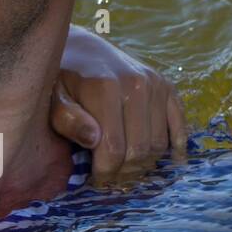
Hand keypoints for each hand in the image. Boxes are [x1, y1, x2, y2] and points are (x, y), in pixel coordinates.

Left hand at [50, 25, 187, 183]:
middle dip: (125, 174)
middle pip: (139, 150)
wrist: (81, 49)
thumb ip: (67, 118)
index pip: (113, 149)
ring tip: (126, 171)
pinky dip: (176, 148)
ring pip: (159, 144)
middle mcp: (135, 84)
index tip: (96, 183)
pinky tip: (167, 162)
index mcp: (104, 87)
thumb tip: (93, 140)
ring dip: (145, 165)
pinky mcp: (167, 86)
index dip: (106, 174)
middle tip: (112, 182)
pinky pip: (179, 126)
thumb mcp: (52, 97)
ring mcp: (155, 84)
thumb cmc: (60, 79)